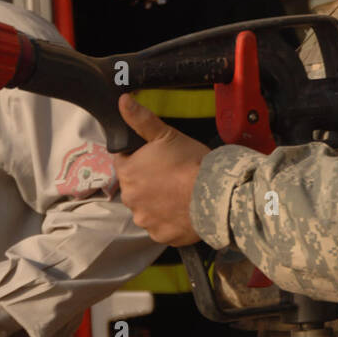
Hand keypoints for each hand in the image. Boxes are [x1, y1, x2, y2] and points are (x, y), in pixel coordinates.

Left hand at [113, 94, 206, 245]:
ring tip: (180, 193)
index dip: (139, 157)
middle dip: (149, 182)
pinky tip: (184, 210)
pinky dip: (169, 220)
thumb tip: (122, 100)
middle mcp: (130, 199)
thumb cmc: (190, 162)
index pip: (123, 162)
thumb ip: (141, 119)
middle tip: (172, 175)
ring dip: (158, 202)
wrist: (215, 194)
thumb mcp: (167, 134)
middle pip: (135, 187)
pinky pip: (161, 226)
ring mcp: (145, 220)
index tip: (156, 158)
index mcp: (127, 173)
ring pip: (147, 208)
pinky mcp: (160, 236)